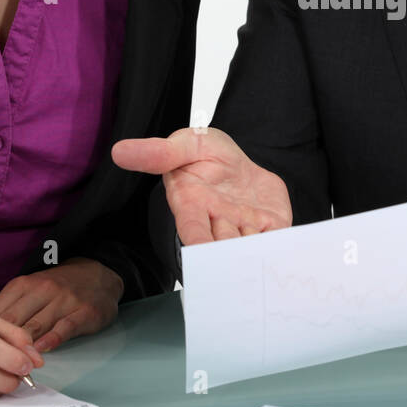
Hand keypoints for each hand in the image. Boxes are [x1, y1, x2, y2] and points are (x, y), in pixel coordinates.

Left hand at [0, 258, 122, 353]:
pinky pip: (64, 327)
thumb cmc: (58, 287)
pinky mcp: (83, 312)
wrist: (100, 273)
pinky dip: (51, 340)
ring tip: (9, 367)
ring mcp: (63, 301)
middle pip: (11, 321)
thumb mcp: (29, 290)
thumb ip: (7, 309)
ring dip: (21, 348)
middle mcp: (41, 290)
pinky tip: (41, 352)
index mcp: (23, 285)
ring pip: (35, 327)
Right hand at [111, 127, 291, 242]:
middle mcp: (219, 222)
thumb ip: (158, 152)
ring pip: (250, 248)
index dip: (198, 244)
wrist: (240, 158)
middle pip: (223, 246)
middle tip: (238, 260)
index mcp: (193, 206)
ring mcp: (246, 226)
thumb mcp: (185, 143)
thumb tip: (119, 151)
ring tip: (261, 262)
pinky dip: (281, 249)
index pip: (193, 231)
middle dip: (230, 254)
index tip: (203, 254)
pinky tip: (286, 256)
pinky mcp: (271, 225)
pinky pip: (277, 240)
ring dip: (255, 256)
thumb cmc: (206, 154)